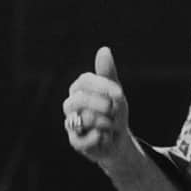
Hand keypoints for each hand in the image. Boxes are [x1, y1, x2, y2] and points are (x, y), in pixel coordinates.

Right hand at [63, 46, 130, 170]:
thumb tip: (104, 49)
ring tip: (111, 125)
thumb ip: (108, 73)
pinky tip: (105, 136)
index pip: (84, 81)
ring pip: (85, 119)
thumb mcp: (115, 92)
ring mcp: (71, 123)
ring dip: (106, 123)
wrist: (118, 139)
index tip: (119, 94)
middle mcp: (70, 104)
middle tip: (115, 112)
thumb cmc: (114, 112)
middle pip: (81, 100)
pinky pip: (85, 139)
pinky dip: (101, 138)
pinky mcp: (75, 141)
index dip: (102, 87)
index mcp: (79, 89)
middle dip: (104, 106)